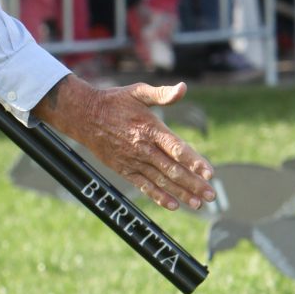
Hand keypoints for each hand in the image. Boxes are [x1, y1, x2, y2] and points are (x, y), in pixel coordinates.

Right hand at [33, 75, 215, 212]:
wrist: (83, 116)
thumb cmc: (114, 101)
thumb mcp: (138, 91)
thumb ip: (162, 93)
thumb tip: (183, 88)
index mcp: (150, 128)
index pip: (177, 148)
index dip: (194, 162)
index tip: (210, 173)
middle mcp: (143, 148)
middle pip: (172, 169)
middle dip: (194, 183)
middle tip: (211, 195)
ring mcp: (133, 161)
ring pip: (161, 180)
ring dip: (180, 193)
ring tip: (197, 203)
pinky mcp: (124, 169)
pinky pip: (143, 185)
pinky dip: (158, 196)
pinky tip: (173, 205)